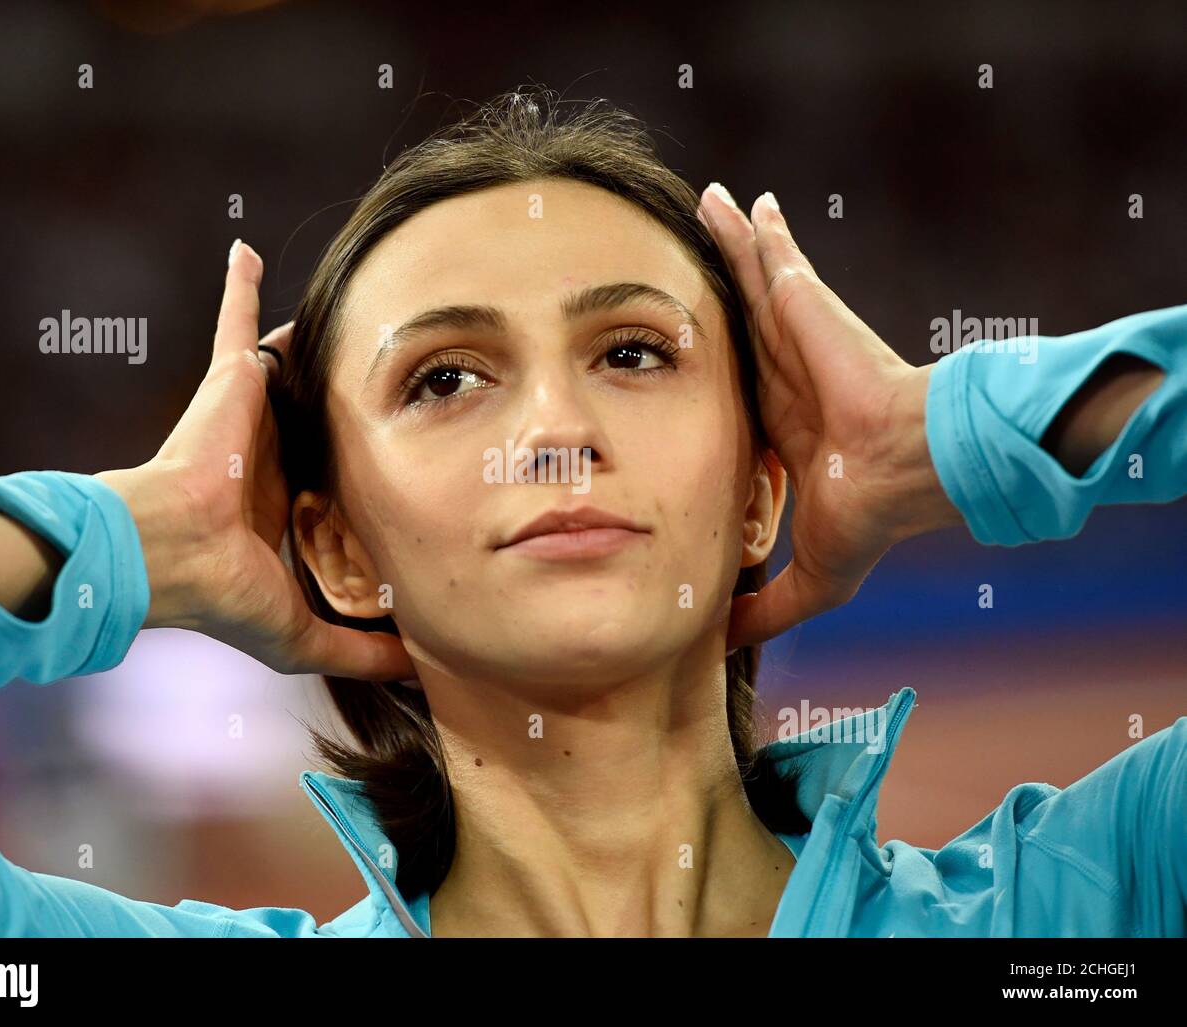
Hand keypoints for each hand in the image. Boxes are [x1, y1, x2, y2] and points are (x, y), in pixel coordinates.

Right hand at [96, 241, 414, 679]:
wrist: (173, 555)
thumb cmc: (225, 595)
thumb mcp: (303, 637)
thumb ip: (360, 652)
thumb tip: (419, 669)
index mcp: (286, 503)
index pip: (333, 475)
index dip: (363, 467)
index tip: (405, 458)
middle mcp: (274, 453)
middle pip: (323, 414)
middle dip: (352, 396)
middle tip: (403, 371)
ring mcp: (253, 414)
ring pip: (293, 366)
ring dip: (316, 340)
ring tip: (357, 302)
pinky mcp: (232, 382)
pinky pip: (235, 322)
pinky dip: (237, 286)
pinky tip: (245, 249)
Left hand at [699, 186, 962, 645]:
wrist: (904, 467)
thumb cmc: (871, 514)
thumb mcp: (813, 574)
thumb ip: (768, 605)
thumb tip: (725, 642)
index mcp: (783, 428)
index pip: (733, 397)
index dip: (704, 386)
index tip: (670, 380)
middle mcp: (783, 377)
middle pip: (732, 330)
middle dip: (705, 305)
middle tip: (662, 286)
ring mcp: (794, 339)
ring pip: (745, 286)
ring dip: (722, 253)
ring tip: (695, 217)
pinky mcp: (804, 307)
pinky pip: (773, 258)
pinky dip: (755, 229)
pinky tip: (733, 200)